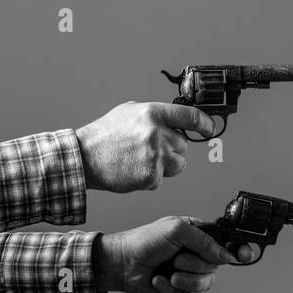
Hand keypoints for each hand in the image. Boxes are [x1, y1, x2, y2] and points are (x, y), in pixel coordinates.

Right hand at [75, 102, 214, 192]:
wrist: (84, 158)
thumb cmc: (103, 136)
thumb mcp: (128, 112)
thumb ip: (154, 115)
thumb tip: (173, 119)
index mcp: (152, 113)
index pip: (190, 116)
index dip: (204, 123)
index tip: (209, 128)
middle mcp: (157, 133)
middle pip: (184, 145)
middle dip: (172, 149)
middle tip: (149, 150)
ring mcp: (155, 155)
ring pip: (179, 165)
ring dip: (166, 165)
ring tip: (141, 161)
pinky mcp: (151, 176)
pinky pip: (162, 179)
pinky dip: (150, 178)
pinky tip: (133, 171)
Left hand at [92, 217, 259, 292]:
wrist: (122, 263)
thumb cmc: (145, 241)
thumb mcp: (176, 230)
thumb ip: (204, 240)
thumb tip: (226, 255)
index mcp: (198, 235)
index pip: (225, 242)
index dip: (238, 249)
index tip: (245, 254)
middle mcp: (195, 253)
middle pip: (215, 266)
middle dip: (196, 265)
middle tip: (176, 259)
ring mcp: (187, 272)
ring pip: (205, 283)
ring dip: (186, 279)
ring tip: (169, 272)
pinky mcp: (177, 288)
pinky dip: (170, 288)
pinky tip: (158, 279)